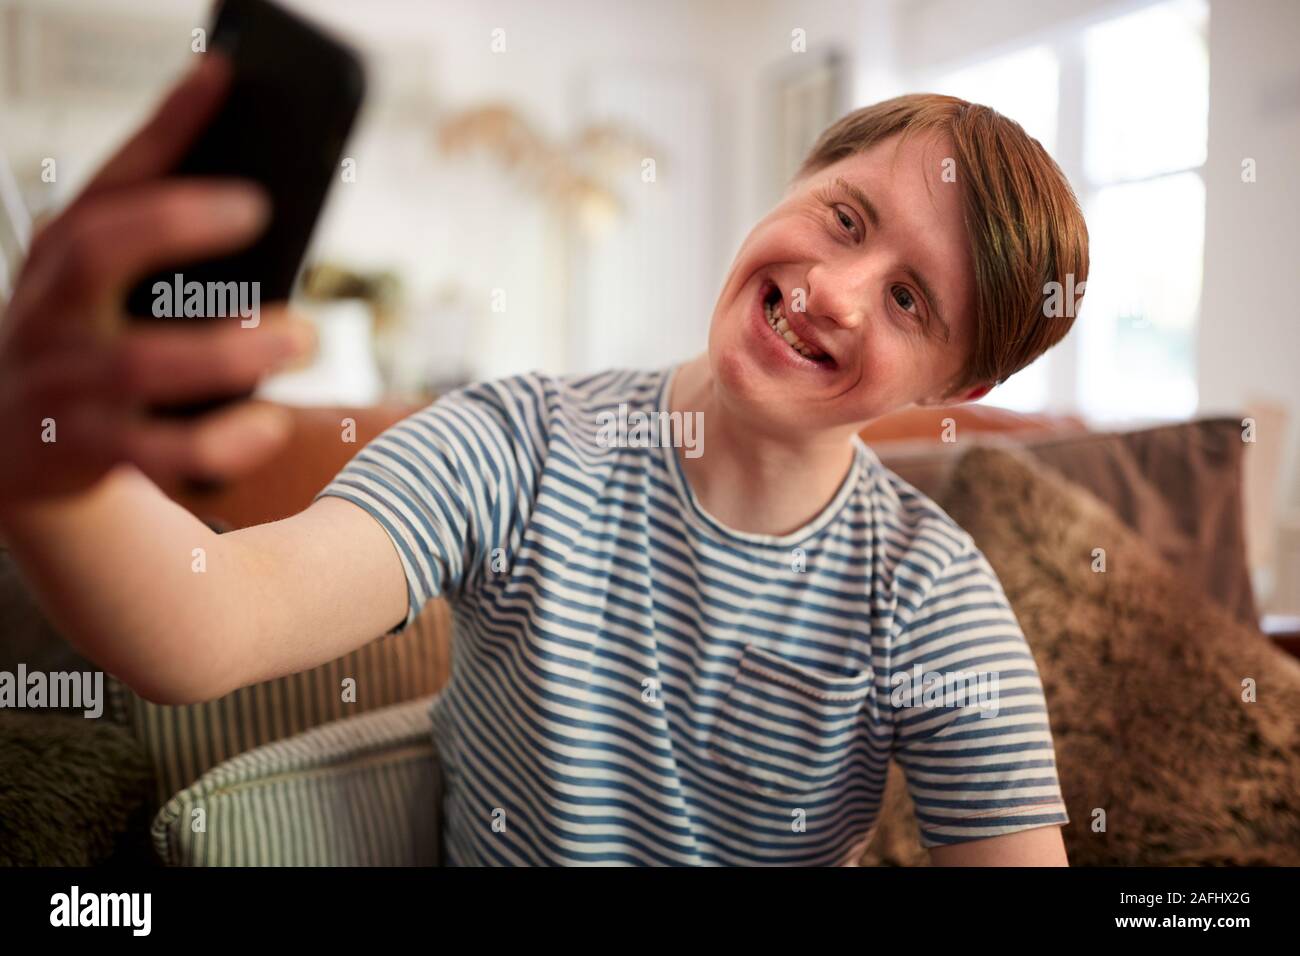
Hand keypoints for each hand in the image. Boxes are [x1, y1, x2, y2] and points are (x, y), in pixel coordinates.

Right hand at [0, 54, 314, 505]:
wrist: (11, 450)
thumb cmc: (84, 343)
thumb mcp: (101, 280)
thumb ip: (158, 220)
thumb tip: (236, 131)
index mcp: (62, 258)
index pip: (106, 181)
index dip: (163, 127)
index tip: (223, 77)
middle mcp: (51, 311)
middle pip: (94, 251)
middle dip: (176, 224)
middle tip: (258, 207)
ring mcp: (64, 384)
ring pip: (136, 365)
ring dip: (227, 349)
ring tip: (303, 336)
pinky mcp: (85, 453)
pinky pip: (155, 453)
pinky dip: (220, 442)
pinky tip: (269, 423)